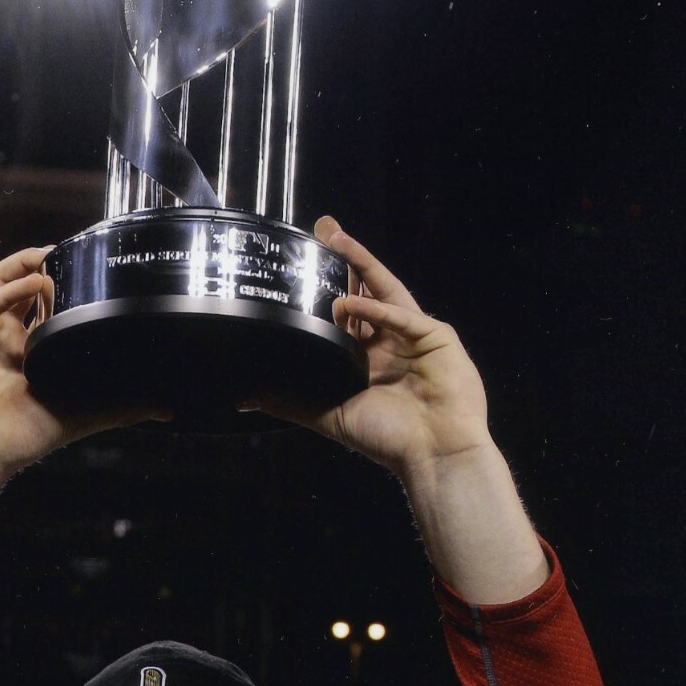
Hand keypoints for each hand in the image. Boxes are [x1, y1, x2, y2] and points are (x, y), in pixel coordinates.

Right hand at [0, 246, 155, 481]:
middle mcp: (7, 338)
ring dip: (27, 264)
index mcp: (32, 352)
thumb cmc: (21, 439)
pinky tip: (36, 283)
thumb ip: (122, 408)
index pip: (50, 307)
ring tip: (53, 254)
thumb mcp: (82, 416)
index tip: (96, 271)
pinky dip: (12, 288)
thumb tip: (168, 409)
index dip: (69, 287)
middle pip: (26, 287)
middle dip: (49, 268)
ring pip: (4, 283)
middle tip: (76, 254)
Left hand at [264, 217, 490, 478]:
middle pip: (366, 289)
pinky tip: (349, 301)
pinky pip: (402, 316)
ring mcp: (415, 336)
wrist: (433, 456)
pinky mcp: (437, 338)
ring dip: (361, 263)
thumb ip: (292, 402)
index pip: (345, 309)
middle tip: (322, 229)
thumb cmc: (388, 438)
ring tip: (336, 239)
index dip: (325, 285)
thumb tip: (248, 396)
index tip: (302, 260)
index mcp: (370, 355)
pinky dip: (375, 307)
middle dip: (344, 259)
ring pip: (385, 290)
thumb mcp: (329, 415)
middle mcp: (392, 340)